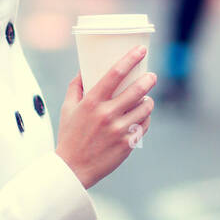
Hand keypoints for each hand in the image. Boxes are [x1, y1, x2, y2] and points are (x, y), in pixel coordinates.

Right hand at [55, 46, 156, 189]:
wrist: (72, 169)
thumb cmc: (69, 136)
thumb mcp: (67, 109)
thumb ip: (75, 87)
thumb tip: (84, 70)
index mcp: (91, 102)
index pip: (115, 74)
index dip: (130, 59)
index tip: (141, 50)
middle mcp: (107, 115)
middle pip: (137, 90)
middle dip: (148, 80)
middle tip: (151, 76)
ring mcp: (119, 130)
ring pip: (145, 108)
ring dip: (148, 101)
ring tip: (146, 99)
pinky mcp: (127, 144)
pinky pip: (144, 125)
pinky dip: (145, 119)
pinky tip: (142, 116)